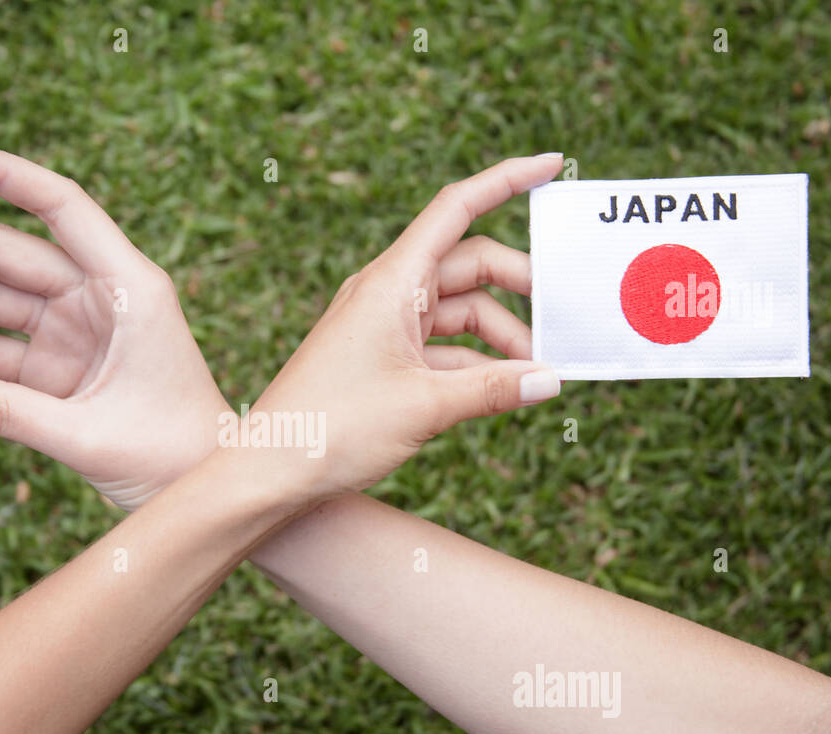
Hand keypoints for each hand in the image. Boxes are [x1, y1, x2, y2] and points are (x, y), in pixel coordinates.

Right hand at [0, 144, 228, 510]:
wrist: (203, 493)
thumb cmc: (173, 456)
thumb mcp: (89, 436)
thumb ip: (8, 414)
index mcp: (129, 288)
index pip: (62, 207)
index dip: (4, 174)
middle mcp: (98, 300)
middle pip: (7, 260)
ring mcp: (72, 335)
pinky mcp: (55, 373)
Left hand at [248, 153, 564, 498]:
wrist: (267, 472)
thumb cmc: (329, 431)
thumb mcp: (424, 408)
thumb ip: (492, 389)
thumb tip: (551, 380)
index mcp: (391, 282)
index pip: (456, 209)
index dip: (506, 181)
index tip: (553, 163)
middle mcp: (386, 293)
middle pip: (470, 265)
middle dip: (520, 289)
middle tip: (563, 325)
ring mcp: (382, 326)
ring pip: (460, 312)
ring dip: (501, 338)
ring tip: (538, 375)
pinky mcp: (381, 359)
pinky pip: (442, 347)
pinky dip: (476, 364)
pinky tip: (505, 391)